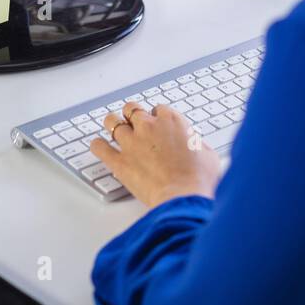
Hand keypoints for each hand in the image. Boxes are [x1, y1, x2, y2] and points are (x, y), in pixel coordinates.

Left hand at [90, 103, 220, 207]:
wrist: (184, 196)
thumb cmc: (199, 177)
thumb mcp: (207, 153)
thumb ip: (196, 142)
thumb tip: (194, 143)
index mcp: (171, 121)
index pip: (157, 109)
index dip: (156, 117)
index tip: (156, 124)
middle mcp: (148, 126)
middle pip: (131, 109)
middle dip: (132, 115)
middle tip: (132, 123)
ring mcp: (131, 142)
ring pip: (112, 122)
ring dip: (112, 124)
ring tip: (112, 128)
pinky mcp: (119, 162)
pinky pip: (99, 147)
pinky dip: (98, 146)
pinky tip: (99, 146)